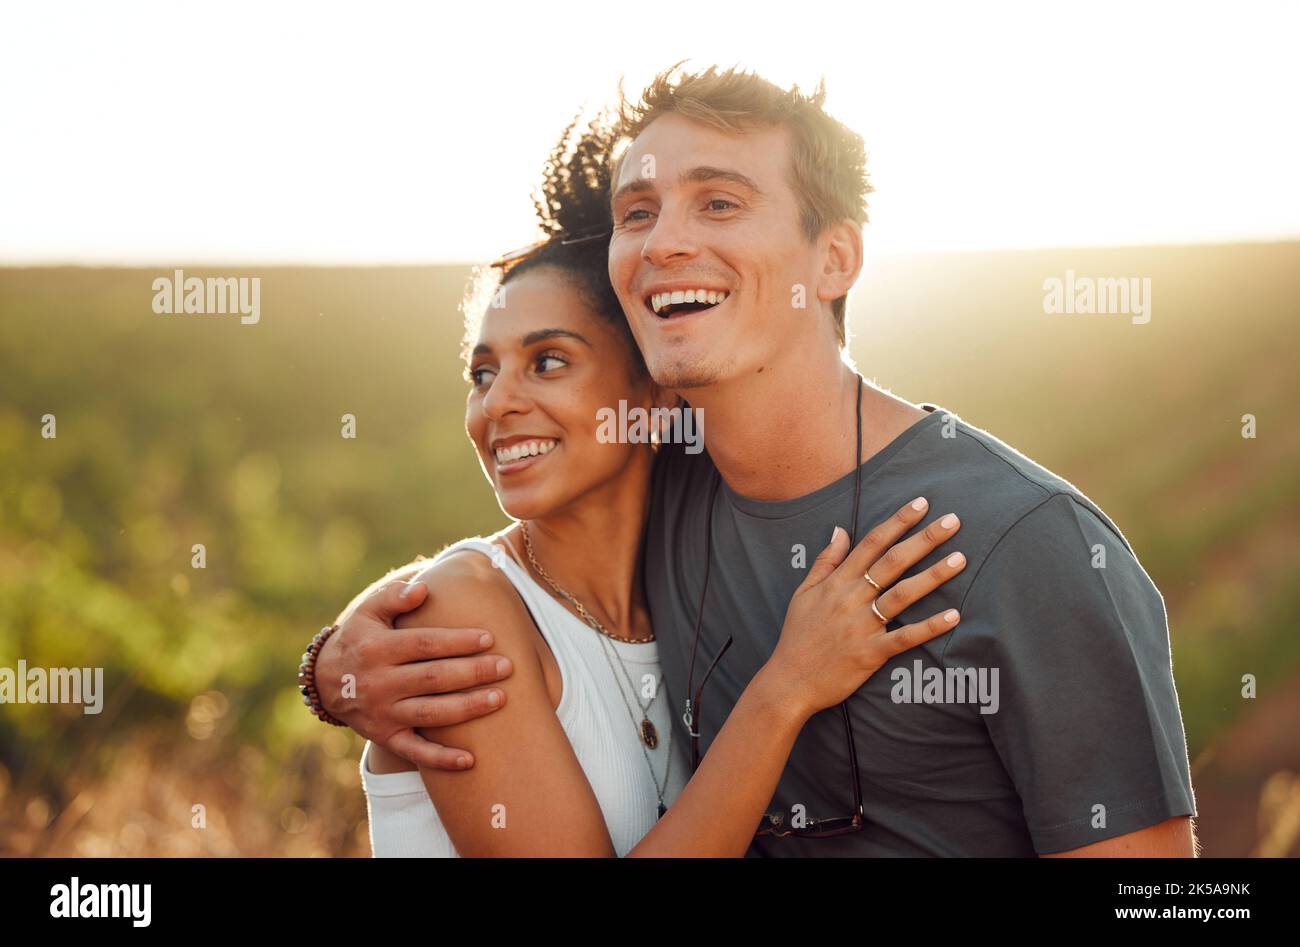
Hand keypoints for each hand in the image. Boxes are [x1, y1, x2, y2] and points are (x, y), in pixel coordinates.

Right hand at [315, 577, 513, 769]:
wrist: (323, 682)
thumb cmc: (359, 638)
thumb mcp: (367, 611)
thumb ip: (394, 596)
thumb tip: (423, 588)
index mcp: (378, 650)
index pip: (425, 644)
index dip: (458, 641)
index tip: (489, 637)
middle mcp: (380, 683)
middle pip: (434, 678)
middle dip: (473, 672)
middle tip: (507, 667)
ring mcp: (383, 714)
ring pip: (431, 714)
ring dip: (467, 708)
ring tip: (500, 699)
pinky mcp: (386, 737)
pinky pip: (415, 753)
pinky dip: (441, 759)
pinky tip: (470, 760)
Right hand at [763, 497, 965, 719]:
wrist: (789, 680)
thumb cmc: (797, 636)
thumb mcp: (804, 592)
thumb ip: (825, 561)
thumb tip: (840, 530)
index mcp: (837, 582)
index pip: (872, 543)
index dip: (897, 521)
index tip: (921, 504)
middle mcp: (851, 598)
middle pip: (893, 562)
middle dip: (924, 539)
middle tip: (953, 521)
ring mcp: (862, 626)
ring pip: (902, 594)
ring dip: (933, 576)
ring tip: (960, 558)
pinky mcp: (870, 654)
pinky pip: (905, 638)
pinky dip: (929, 627)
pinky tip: (954, 615)